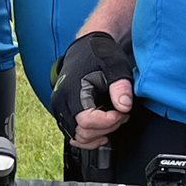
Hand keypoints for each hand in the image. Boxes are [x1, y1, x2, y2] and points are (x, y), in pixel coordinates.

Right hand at [51, 32, 134, 148]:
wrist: (87, 48)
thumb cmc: (99, 55)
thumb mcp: (116, 68)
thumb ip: (120, 88)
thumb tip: (124, 107)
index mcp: (72, 91)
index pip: (87, 121)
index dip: (108, 121)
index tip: (122, 112)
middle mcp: (62, 103)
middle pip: (83, 132)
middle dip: (106, 127)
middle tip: (121, 114)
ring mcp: (61, 109)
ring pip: (78, 137)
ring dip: (98, 135)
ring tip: (113, 121)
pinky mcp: (64, 113)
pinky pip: (74, 134)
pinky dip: (89, 137)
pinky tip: (103, 131)